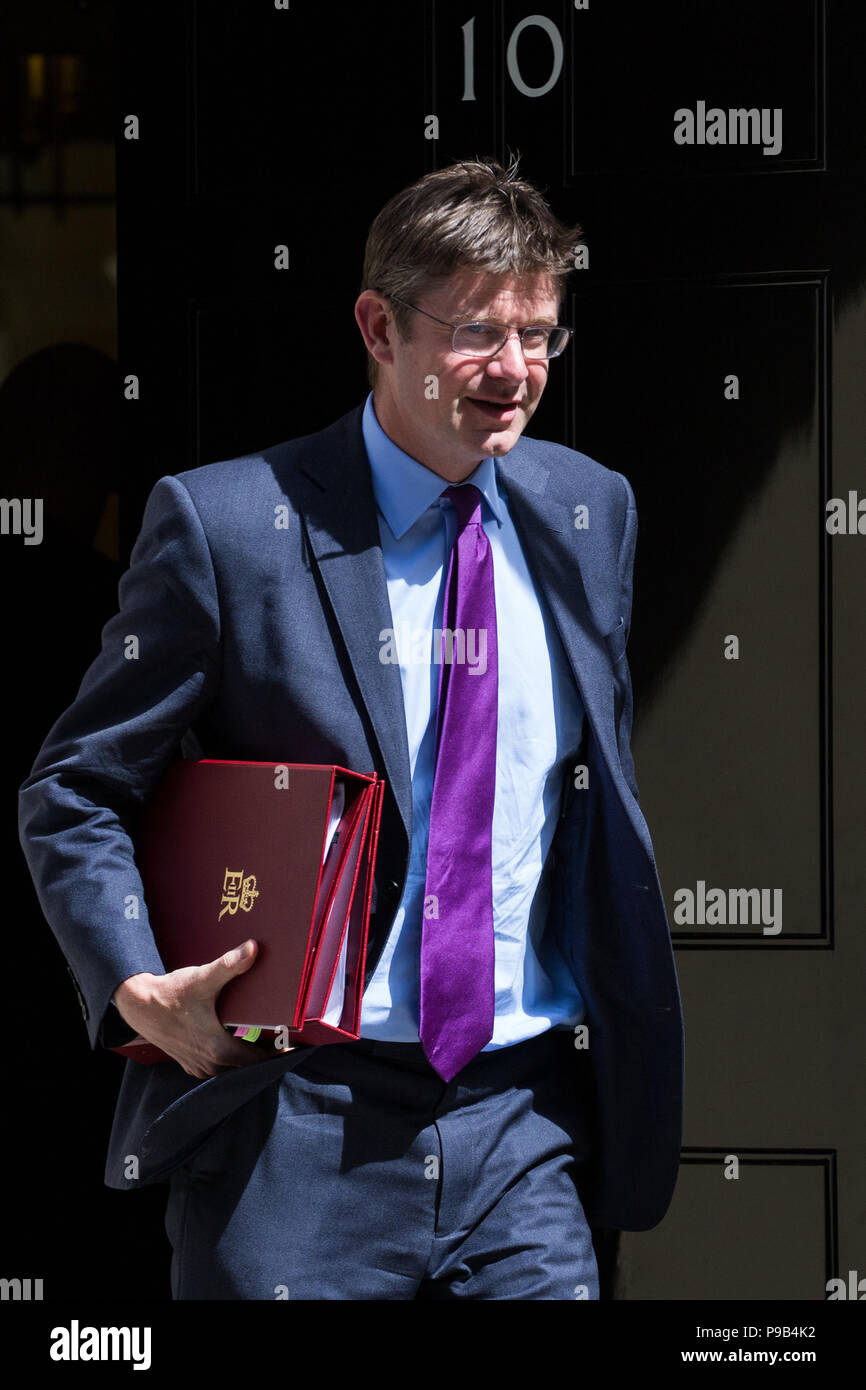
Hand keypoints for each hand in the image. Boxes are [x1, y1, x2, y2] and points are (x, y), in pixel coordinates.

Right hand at [113, 939, 283, 1078]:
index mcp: (217, 1048)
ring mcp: (199, 1067)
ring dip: (248, 1054)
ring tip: (266, 1037)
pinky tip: (239, 1039)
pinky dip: (232, 1055)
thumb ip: (229, 965)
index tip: (294, 1044)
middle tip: (284, 1036)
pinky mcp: (191, 1064)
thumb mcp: (202, 978)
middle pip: (248, 1064)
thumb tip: (253, 949)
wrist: (138, 1005)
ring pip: (234, 1066)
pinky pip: (220, 1065)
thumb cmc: (170, 993)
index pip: (258, 1059)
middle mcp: (210, 1064)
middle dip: (265, 1051)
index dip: (278, 1052)